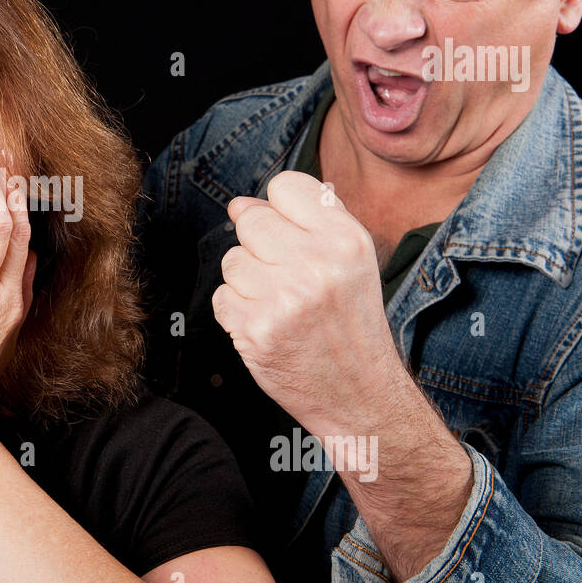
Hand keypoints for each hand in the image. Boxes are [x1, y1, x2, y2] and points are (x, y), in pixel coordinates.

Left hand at [211, 170, 400, 435]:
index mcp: (346, 240)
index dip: (280, 209)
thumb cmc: (351, 325)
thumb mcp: (353, 261)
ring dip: (247, 282)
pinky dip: (237, 312)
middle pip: (251, 221)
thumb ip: (306, 221)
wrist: (359, 395)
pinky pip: (222, 297)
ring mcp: (283, 298)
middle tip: (287, 278)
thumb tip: (241, 203)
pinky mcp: (256, 329)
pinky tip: (268, 325)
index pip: (284, 186)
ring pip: (232, 260)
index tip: (291, 234)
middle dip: (260, 247)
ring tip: (281, 305)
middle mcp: (316, 264)